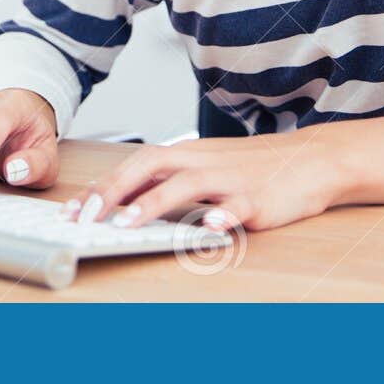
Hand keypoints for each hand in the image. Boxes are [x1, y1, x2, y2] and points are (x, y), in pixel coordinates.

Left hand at [62, 133, 339, 230]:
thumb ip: (169, 182)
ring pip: (187, 184)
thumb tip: (125, 202)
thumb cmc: (253, 168)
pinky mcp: (259, 198)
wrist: (311, 159)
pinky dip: (222, 216)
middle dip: (115, 190)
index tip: (72, 210)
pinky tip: (208, 228)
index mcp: (187, 155)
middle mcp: (203, 162)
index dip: (101, 185)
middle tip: (86, 216)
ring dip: (154, 203)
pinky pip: (238, 206)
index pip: (134, 164)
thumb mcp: (205, 169)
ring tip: (127, 223)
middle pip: (151, 166)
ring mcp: (231, 179)